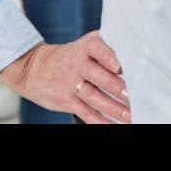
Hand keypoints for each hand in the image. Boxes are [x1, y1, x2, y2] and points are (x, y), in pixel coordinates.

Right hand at [0, 31, 130, 123]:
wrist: (35, 68)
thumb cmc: (71, 56)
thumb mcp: (84, 44)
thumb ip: (106, 46)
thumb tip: (135, 52)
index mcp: (84, 47)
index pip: (96, 47)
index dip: (108, 56)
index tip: (120, 66)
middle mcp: (77, 64)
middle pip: (97, 75)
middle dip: (116, 87)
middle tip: (135, 95)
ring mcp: (70, 84)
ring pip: (94, 97)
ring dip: (114, 108)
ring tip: (131, 115)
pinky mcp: (67, 101)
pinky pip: (86, 113)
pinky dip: (101, 122)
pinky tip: (114, 126)